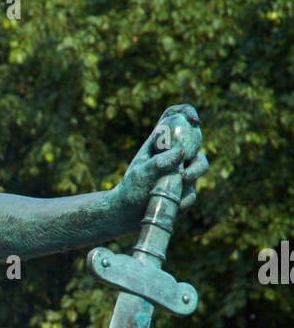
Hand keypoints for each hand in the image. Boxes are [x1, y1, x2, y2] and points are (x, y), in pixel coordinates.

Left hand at [114, 103, 208, 224]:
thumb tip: (182, 153)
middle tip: (184, 173)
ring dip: (194, 174)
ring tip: (179, 185)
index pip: (177, 116)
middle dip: (196, 154)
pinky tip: (170, 206)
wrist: (127, 215)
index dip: (188, 112)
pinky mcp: (185, 191)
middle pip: (196, 142)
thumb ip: (159, 163)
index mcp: (160, 141)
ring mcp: (182, 171)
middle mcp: (174, 153)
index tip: (195, 121)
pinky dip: (183, 200)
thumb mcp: (140, 174)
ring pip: (200, 166)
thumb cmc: (131, 189)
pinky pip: (192, 194)